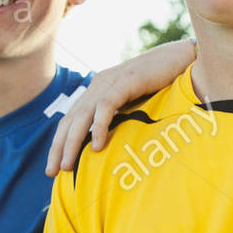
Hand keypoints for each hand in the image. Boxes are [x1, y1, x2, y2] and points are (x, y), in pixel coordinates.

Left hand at [45, 38, 195, 175]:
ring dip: (72, 142)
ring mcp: (110, 82)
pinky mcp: (125, 81)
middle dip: (59, 147)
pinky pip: (106, 107)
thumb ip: (120, 119)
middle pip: (70, 120)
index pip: (71, 120)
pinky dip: (98, 127)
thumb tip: (111, 147)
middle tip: (53, 172)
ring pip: (83, 116)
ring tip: (68, 165)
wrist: (180, 60)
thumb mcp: (134, 105)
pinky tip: (97, 146)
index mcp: (97, 91)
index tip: (54, 167)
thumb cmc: (161, 85)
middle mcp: (98, 86)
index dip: (59, 143)